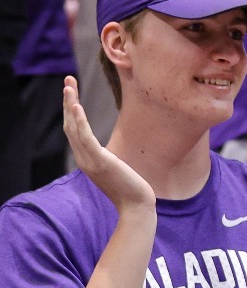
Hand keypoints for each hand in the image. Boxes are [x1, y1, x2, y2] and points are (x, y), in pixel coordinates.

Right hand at [62, 77, 153, 213]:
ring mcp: (90, 160)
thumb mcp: (116, 169)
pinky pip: (85, 138)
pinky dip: (80, 121)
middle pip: (70, 124)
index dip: (71, 110)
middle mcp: (83, 158)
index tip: (72, 91)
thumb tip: (112, 154)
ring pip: (74, 127)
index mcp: (87, 159)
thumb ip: (108, 160)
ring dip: (70, 105)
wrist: (138, 207)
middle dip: (68, 101)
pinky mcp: (100, 162)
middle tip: (68, 80)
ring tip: (69, 86)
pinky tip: (77, 106)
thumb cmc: (131, 190)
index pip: (74, 130)